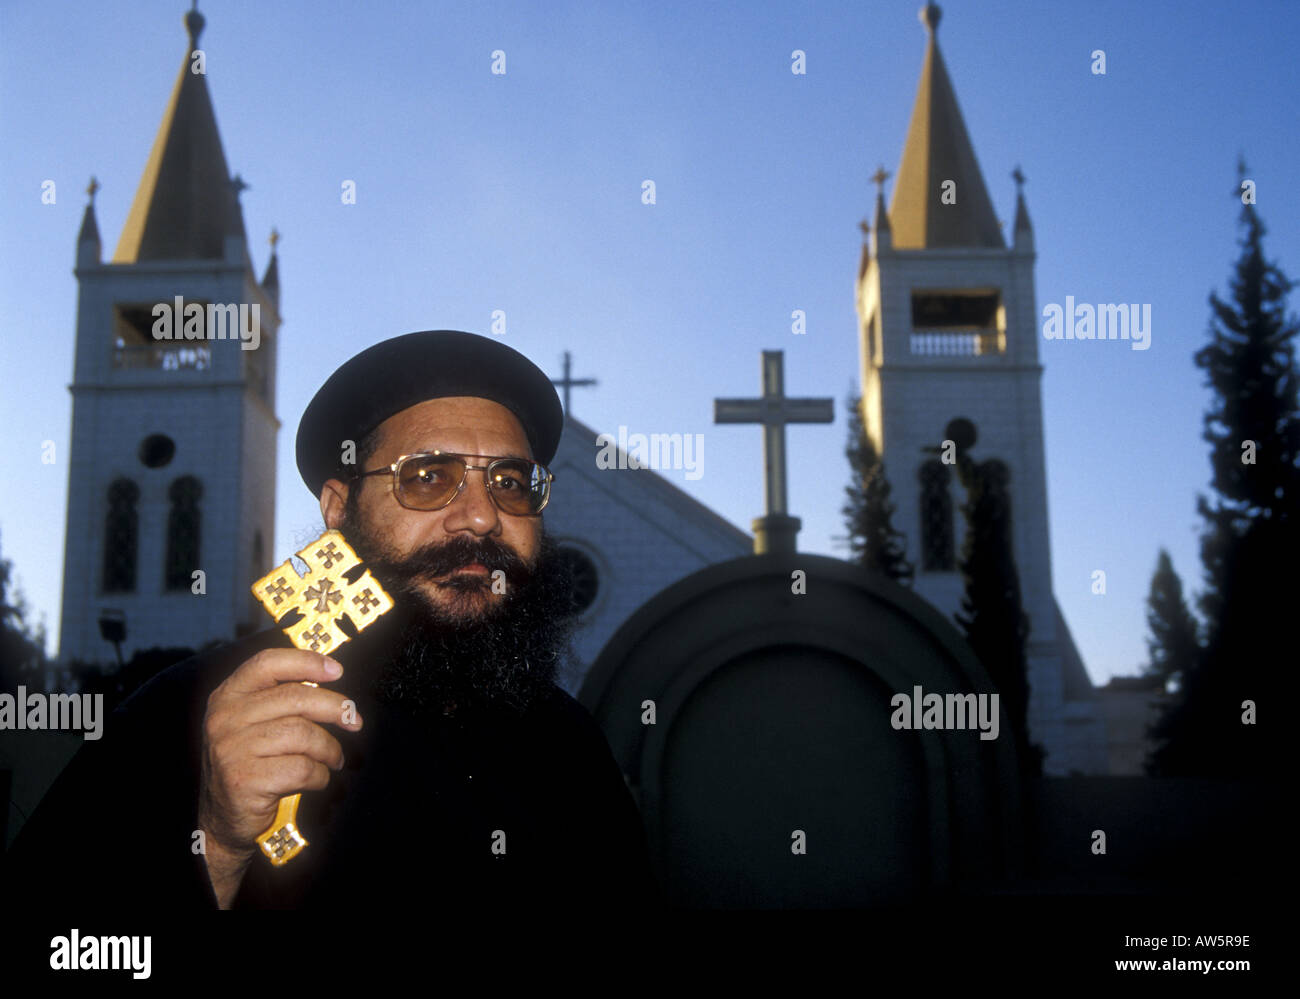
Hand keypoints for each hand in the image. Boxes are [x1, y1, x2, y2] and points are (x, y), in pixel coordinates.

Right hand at [197, 649, 362, 904]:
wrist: (224, 820)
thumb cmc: (251, 765)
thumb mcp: (253, 724)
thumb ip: (280, 698)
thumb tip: (329, 675)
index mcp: (227, 696)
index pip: (267, 663)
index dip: (306, 662)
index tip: (337, 671)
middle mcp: (225, 718)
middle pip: (296, 698)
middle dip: (335, 708)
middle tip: (354, 720)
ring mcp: (232, 749)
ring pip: (303, 734)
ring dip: (329, 748)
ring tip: (334, 758)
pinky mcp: (245, 779)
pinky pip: (301, 768)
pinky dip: (319, 774)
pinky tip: (318, 778)